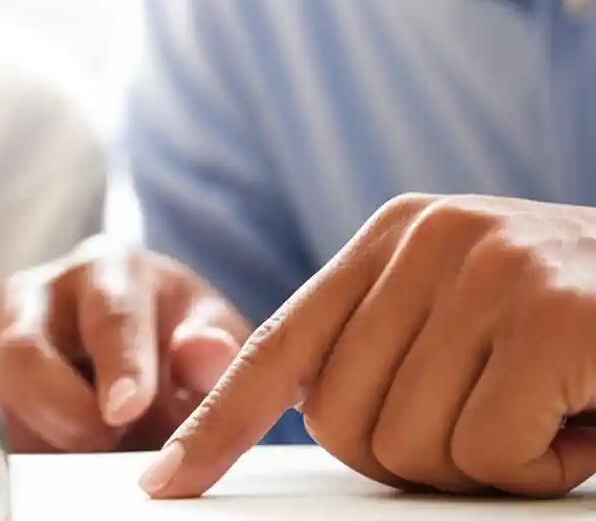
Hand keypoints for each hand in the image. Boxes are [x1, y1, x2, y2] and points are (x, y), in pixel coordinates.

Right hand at [0, 236, 249, 452]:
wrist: (140, 356)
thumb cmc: (177, 340)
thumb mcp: (210, 341)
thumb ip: (212, 351)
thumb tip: (206, 350)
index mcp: (106, 266)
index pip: (108, 312)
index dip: (119, 364)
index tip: (127, 409)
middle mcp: (38, 292)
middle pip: (23, 352)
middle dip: (63, 411)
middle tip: (106, 447)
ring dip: (38, 437)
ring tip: (90, 456)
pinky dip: (8, 456)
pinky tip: (49, 468)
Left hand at [140, 194, 595, 498]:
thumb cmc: (589, 328)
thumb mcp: (473, 320)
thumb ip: (391, 350)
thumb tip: (316, 421)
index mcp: (394, 237)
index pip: (280, 345)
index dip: (220, 425)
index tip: (168, 484)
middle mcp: (429, 238)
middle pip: (344, 425)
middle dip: (421, 459)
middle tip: (507, 421)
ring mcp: (490, 268)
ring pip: (412, 449)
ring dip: (492, 462)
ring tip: (555, 407)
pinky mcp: (550, 313)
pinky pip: (489, 453)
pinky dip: (541, 468)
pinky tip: (587, 418)